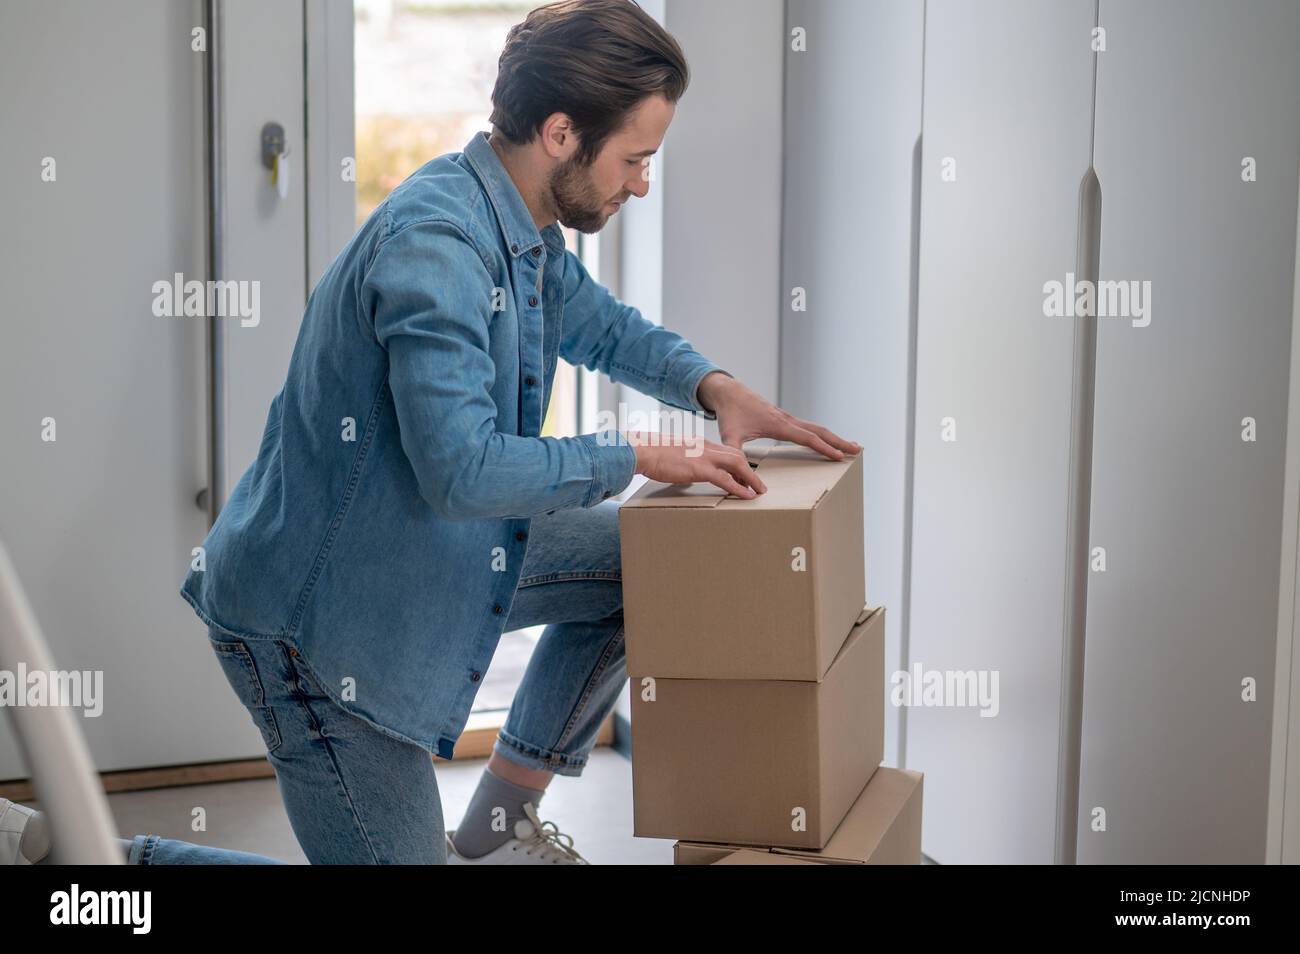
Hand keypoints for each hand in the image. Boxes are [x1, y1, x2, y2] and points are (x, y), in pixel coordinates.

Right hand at [627, 430, 767, 498]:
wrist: (643, 450)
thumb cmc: (650, 453)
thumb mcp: (671, 454)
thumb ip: (682, 461)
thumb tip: (684, 473)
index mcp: (699, 443)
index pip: (725, 451)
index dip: (737, 463)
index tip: (742, 473)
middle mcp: (706, 447)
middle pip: (737, 455)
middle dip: (749, 469)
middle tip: (757, 483)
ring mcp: (704, 457)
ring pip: (737, 465)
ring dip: (750, 479)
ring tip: (759, 490)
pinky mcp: (700, 469)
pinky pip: (726, 479)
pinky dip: (739, 488)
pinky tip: (747, 496)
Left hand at [697, 371, 862, 458]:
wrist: (729, 391)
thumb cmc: (729, 413)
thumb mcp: (729, 435)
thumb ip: (734, 455)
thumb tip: (739, 476)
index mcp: (778, 424)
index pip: (807, 437)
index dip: (823, 447)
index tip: (839, 456)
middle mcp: (787, 420)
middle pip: (819, 430)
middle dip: (838, 441)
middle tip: (857, 450)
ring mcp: (787, 418)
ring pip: (816, 428)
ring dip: (833, 437)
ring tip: (850, 447)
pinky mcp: (784, 419)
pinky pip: (808, 427)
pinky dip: (821, 434)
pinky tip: (826, 440)